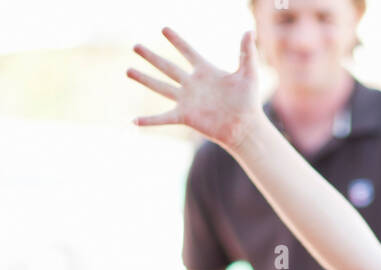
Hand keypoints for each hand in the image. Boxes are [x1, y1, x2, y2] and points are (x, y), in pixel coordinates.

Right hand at [127, 28, 259, 150]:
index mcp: (205, 71)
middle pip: (167, 67)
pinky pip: (163, 118)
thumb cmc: (248, 101)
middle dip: (150, 57)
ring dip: (143, 79)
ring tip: (128, 70)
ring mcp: (187, 100)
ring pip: (160, 87)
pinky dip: (148, 121)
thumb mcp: (248, 73)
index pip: (187, 51)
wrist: (245, 127)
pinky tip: (134, 121)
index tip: (164, 28)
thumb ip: (246, 52)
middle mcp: (192, 84)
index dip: (176, 40)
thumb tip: (248, 31)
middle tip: (135, 46)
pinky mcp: (185, 116)